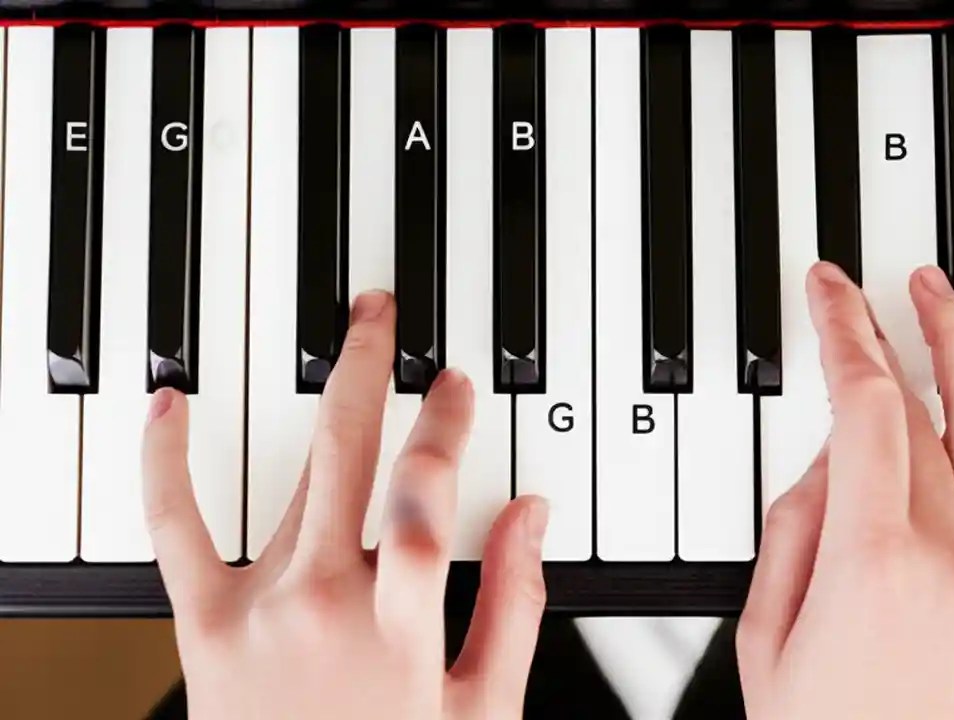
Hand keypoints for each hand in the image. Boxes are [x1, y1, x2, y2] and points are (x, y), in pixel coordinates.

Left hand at [142, 292, 547, 719]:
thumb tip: (531, 518)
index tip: (455, 389)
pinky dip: (164, 460)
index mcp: (400, 623)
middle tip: (384, 322)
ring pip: (294, 475)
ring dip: (319, 395)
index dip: (446, 425)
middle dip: (375, 371)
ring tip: (340, 340)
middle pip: (355, 454)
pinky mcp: (206, 622)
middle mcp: (325, 599)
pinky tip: (169, 407)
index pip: (429, 493)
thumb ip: (512, 605)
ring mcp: (261, 604)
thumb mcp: (481, 709)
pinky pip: (174, 528)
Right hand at [737, 263, 953, 719]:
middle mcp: (945, 554)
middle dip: (879, 341)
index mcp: (869, 557)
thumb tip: (823, 462)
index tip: (829, 294)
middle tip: (856, 298)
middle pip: (915, 412)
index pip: (863, 404)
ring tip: (938, 297)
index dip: (845, 332)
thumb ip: (792, 531)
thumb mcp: (765, 634)